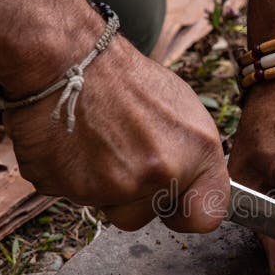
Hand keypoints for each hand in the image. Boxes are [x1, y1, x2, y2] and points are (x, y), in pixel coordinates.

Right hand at [4, 37, 229, 231]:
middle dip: (136, 195)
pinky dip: (72, 178)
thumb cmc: (124, 79)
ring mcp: (121, 186)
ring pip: (113, 210)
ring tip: (96, 144)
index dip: (188, 212)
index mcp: (199, 152)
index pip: (207, 216)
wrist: (66, 59)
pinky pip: (77, 198)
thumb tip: (193, 184)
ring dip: (104, 188)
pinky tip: (73, 145)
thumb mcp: (182, 110)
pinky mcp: (77, 191)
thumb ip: (191, 156)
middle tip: (122, 152)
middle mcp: (165, 173)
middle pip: (150, 214)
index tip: (176, 206)